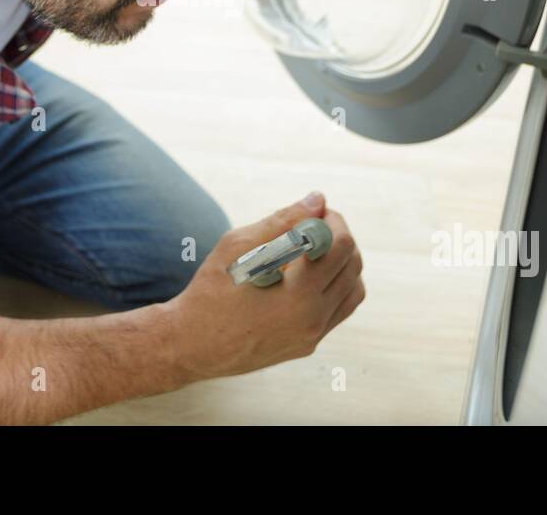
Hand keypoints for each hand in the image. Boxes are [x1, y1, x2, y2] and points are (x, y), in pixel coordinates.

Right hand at [161, 192, 365, 383]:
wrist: (192, 345)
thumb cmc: (211, 291)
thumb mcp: (239, 246)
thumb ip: (283, 221)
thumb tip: (317, 200)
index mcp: (299, 295)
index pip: (341, 246)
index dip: (332, 221)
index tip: (315, 213)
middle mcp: (313, 319)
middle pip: (353, 265)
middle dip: (340, 237)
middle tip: (315, 226)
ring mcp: (313, 336)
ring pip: (354, 290)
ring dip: (343, 263)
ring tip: (315, 250)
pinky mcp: (308, 345)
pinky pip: (339, 310)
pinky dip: (335, 287)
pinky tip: (310, 275)